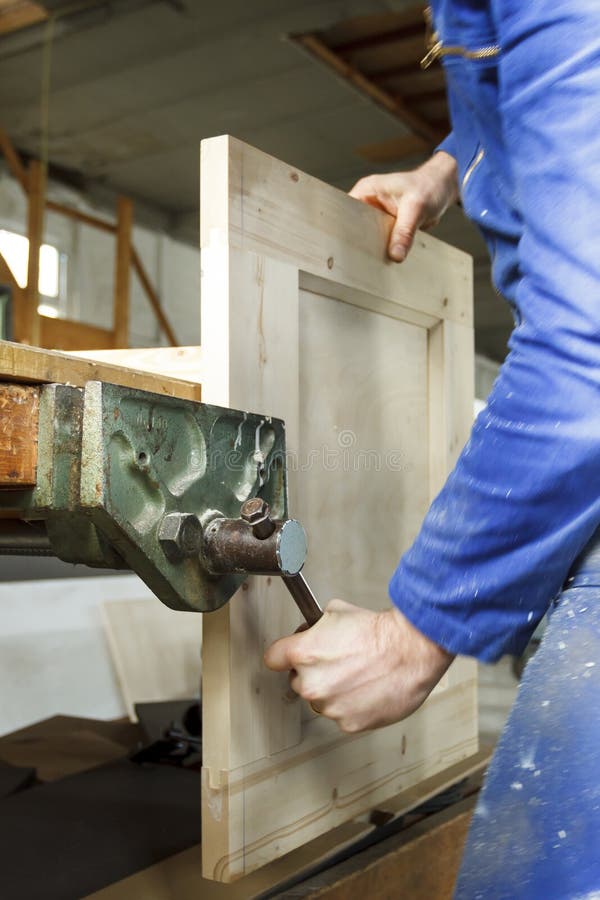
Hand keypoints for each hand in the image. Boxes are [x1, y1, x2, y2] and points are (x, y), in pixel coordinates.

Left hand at [264, 599, 453, 732]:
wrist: (410, 650)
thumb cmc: (378, 631)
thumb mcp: (336, 612)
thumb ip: (316, 629)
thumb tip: (312, 633)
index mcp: (303, 654)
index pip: (273, 658)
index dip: (283, 655)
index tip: (290, 656)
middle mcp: (311, 683)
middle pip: (298, 682)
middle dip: (313, 673)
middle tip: (337, 663)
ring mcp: (330, 706)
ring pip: (322, 701)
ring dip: (334, 692)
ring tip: (358, 677)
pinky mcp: (349, 723)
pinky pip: (343, 715)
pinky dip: (353, 706)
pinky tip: (368, 690)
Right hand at [349, 151, 458, 262]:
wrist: (444, 189)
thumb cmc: (429, 187)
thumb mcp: (416, 207)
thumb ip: (404, 232)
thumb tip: (395, 256)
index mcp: (366, 191)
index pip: (345, 212)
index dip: (345, 230)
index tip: (346, 248)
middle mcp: (368, 203)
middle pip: (355, 228)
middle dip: (359, 243)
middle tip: (359, 261)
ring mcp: (377, 217)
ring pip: (368, 238)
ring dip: (373, 249)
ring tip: (370, 265)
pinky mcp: (387, 228)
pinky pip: (381, 242)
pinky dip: (384, 251)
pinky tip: (383, 263)